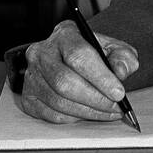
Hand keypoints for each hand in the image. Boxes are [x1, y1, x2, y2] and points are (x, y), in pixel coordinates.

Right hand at [20, 21, 139, 123]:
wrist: (67, 61)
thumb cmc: (92, 55)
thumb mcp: (113, 48)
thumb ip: (123, 57)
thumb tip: (121, 71)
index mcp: (64, 34)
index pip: (78, 55)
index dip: (100, 77)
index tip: (119, 93)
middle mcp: (42, 53)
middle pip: (65, 81)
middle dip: (95, 99)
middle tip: (116, 107)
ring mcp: (32, 76)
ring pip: (58, 101)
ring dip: (88, 112)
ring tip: (109, 112)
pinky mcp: (29, 97)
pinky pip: (52, 114)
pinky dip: (75, 118)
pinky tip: (90, 114)